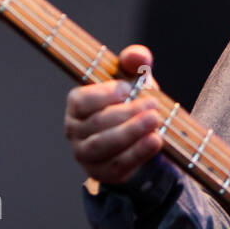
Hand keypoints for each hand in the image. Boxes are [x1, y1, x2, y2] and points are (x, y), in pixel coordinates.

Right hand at [64, 45, 163, 184]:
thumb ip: (134, 61)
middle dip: (126, 114)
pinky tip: (155, 141)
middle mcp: (74, 131)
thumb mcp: (134, 79)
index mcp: (76, 105)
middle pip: (96, 123)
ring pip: (104, 145)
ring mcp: (86, 155)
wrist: (140, 139)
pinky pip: (118, 165)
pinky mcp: (103, 173)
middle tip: (153, 106)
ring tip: (155, 121)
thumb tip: (138, 55)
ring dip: (131, 132)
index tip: (129, 88)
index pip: (82, 101)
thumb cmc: (131, 104)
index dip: (105, 94)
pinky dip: (138, 153)